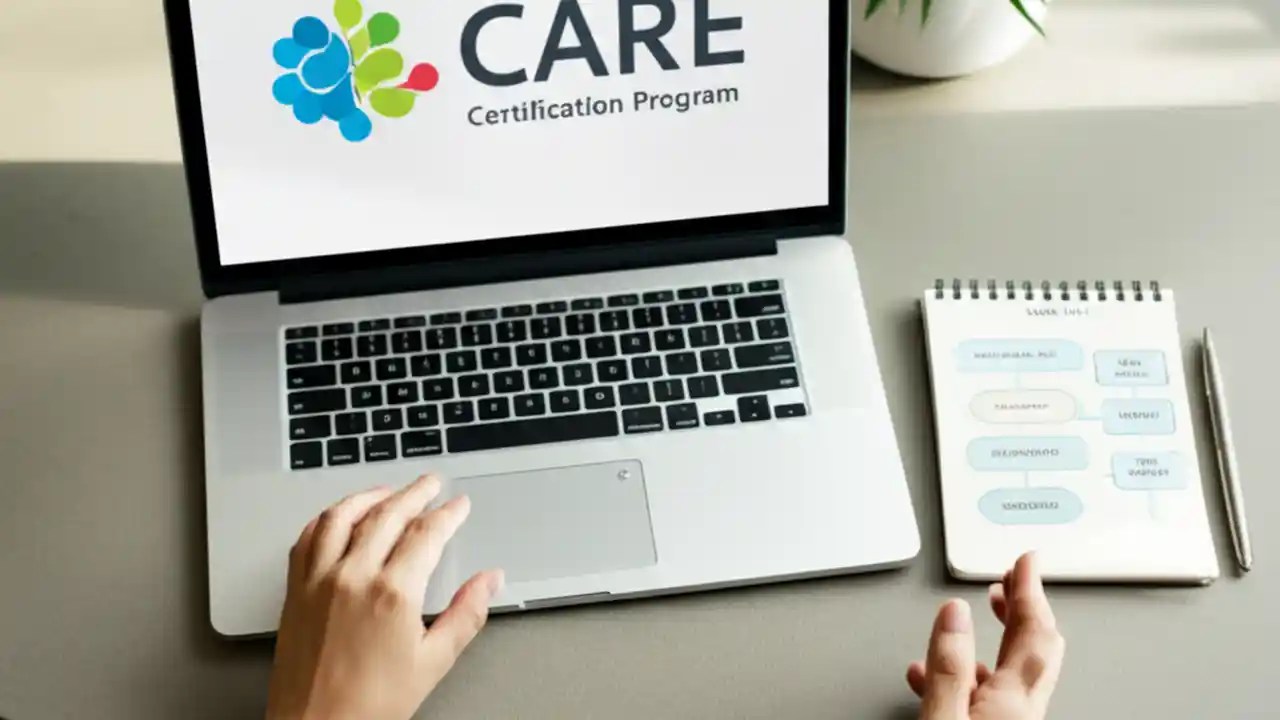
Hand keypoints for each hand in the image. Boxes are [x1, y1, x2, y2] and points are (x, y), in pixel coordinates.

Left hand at [266, 475, 503, 719]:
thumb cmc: (369, 705)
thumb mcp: (433, 662)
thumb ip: (466, 613)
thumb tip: (489, 581)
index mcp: (392, 593)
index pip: (427, 533)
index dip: (448, 514)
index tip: (459, 505)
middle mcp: (352, 576)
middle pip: (387, 513)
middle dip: (415, 492)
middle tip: (431, 483)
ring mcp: (319, 579)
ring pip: (343, 515)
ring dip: (370, 495)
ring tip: (389, 489)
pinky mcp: (295, 590)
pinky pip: (308, 537)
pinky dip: (328, 517)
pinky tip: (339, 515)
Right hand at [906, 553, 1064, 719]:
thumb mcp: (941, 717)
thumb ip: (947, 668)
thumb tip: (955, 612)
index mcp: (1013, 704)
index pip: (1033, 634)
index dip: (1029, 591)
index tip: (1027, 561)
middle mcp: (1024, 715)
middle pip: (1035, 649)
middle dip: (1024, 607)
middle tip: (1013, 579)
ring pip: (1016, 672)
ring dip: (1004, 636)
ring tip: (989, 610)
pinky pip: (997, 696)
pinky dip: (977, 672)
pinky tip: (952, 672)